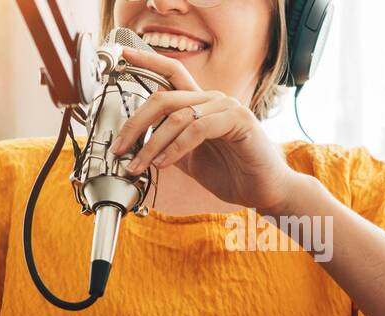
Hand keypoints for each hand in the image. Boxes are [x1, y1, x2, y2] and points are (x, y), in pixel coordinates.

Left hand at [110, 49, 298, 210]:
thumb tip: (136, 145)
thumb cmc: (232, 174)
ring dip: (151, 144)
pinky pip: (197, 129)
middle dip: (136, 122)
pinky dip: (175, 148)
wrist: (264, 190)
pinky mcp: (238, 120)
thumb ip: (167, 145)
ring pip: (177, 116)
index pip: (172, 72)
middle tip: (120, 147)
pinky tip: (164, 163)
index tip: (123, 56)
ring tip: (138, 166)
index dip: (147, 60)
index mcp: (201, 103)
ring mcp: (227, 107)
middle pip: (164, 96)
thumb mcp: (189, 158)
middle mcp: (213, 99)